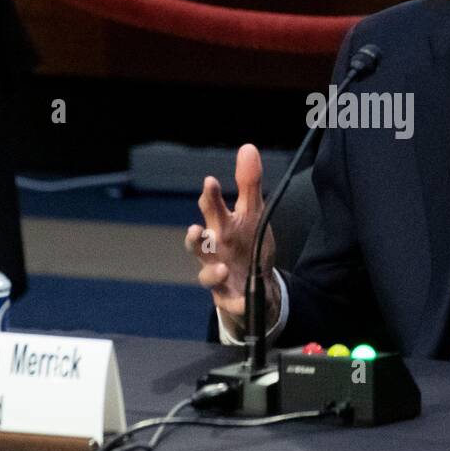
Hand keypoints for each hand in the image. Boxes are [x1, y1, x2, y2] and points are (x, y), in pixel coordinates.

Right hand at [184, 143, 277, 334]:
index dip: (210, 196)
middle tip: (196, 229)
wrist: (254, 280)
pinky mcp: (229, 297)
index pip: (211, 208)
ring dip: (210, 271)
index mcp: (220, 225)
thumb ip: (248, 182)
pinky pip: (232, 302)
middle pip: (199, 244)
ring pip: (206, 274)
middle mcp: (214, 250)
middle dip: (195, 238)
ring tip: (220, 268)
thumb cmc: (247, 241)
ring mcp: (218, 274)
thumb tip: (248, 147)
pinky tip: (243, 301)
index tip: (211, 182)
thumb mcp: (253, 211)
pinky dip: (237, 303)